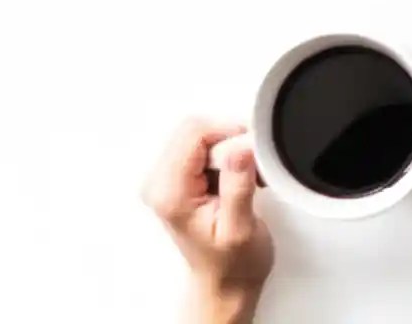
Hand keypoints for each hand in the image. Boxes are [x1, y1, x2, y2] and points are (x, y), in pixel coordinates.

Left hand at [142, 120, 273, 323]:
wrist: (225, 282)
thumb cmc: (232, 263)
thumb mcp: (240, 228)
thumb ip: (238, 186)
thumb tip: (239, 148)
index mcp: (170, 193)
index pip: (193, 133)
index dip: (229, 134)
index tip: (251, 154)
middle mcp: (160, 182)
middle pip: (194, 129)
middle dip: (230, 140)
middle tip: (251, 168)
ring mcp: (167, 178)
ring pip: (200, 134)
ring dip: (230, 147)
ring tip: (246, 176)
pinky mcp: (179, 177)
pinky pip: (203, 145)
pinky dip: (226, 153)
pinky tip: (237, 175)